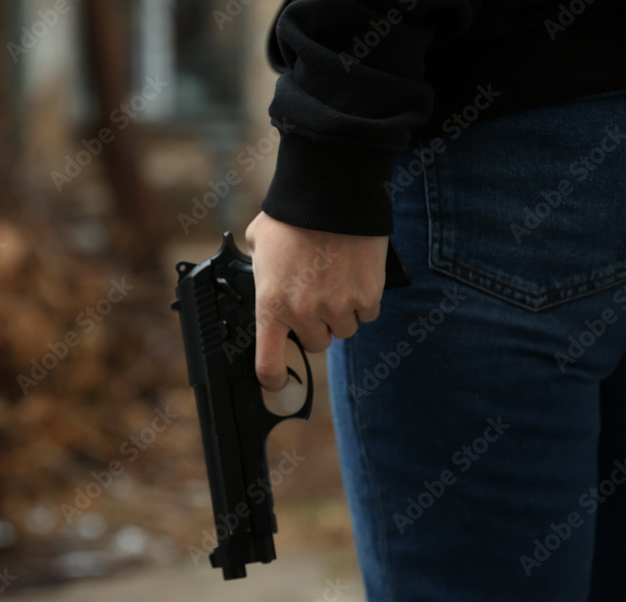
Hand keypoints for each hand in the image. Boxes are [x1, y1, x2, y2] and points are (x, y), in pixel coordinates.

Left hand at [245, 211, 387, 390]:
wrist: (330, 195)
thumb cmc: (291, 217)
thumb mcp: (258, 245)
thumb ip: (259, 272)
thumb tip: (262, 278)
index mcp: (271, 306)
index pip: (269, 365)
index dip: (273, 379)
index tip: (277, 381)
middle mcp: (304, 314)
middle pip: (316, 344)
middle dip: (316, 325)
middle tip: (314, 296)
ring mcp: (338, 308)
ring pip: (343, 330)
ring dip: (340, 313)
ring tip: (334, 280)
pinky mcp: (367, 296)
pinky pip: (367, 313)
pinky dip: (363, 300)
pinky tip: (354, 275)